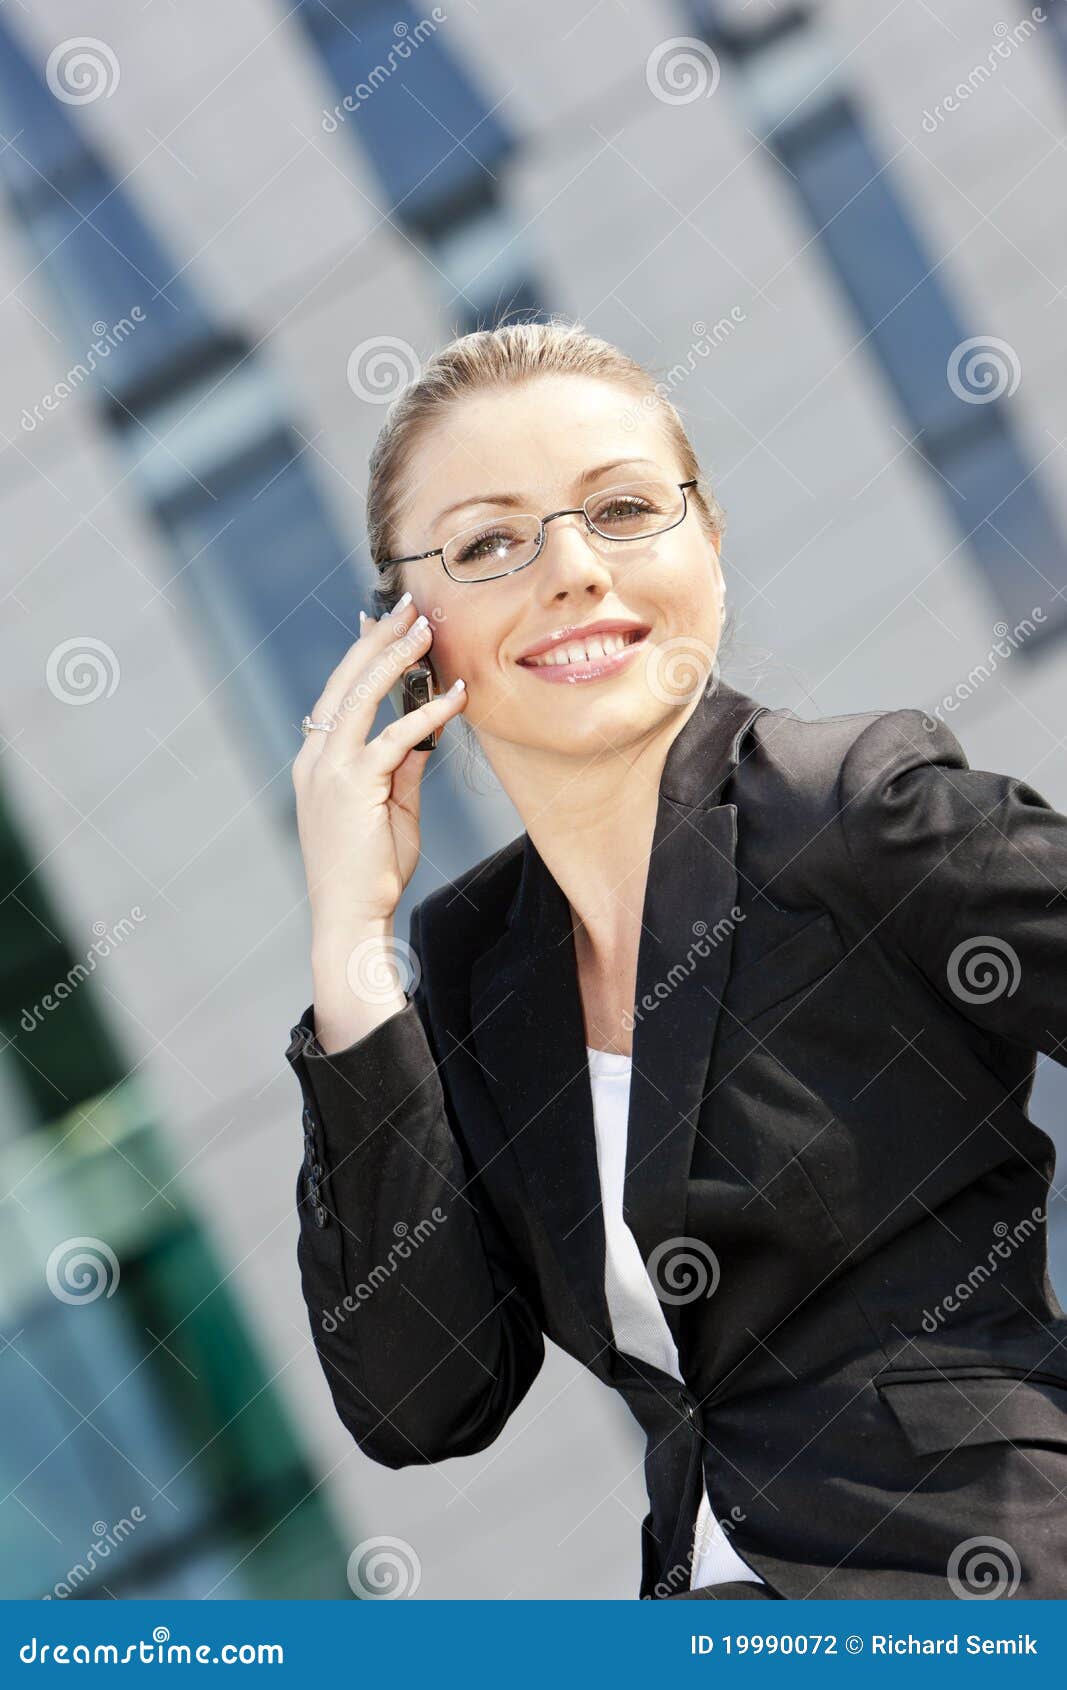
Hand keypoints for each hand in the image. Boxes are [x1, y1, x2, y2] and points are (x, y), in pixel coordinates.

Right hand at [292, 597, 466, 950]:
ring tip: (425, 629)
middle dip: (377, 639)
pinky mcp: (353, 785)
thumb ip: (403, 767)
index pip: (338, 694)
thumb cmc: (370, 870)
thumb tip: (425, 731)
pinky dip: (428, 713)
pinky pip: (396, 738)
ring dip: (397, 658)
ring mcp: (328, 770)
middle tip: (407, 606)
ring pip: (363, 696)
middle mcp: (315, 758)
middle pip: (346, 682)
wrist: (349, 916)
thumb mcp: (391, 808)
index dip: (360, 654)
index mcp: (316, 761)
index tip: (378, 622)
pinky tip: (456, 697)